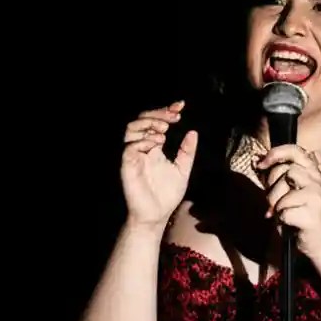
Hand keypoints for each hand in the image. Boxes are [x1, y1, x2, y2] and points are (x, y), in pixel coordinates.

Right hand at [120, 100, 198, 231]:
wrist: (157, 215)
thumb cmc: (167, 194)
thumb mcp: (183, 169)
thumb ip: (187, 152)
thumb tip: (193, 132)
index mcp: (154, 146)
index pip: (156, 121)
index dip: (166, 110)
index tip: (181, 105)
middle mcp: (141, 147)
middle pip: (142, 119)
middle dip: (158, 113)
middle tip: (174, 116)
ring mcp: (133, 155)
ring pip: (131, 128)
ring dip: (148, 124)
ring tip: (165, 129)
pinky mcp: (127, 165)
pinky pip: (129, 147)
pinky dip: (143, 141)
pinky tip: (157, 143)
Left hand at [258, 145, 320, 256]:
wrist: (320, 242)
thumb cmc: (300, 215)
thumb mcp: (287, 191)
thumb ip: (275, 177)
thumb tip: (256, 161)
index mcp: (312, 172)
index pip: (294, 151)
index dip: (276, 154)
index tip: (262, 164)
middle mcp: (317, 180)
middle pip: (284, 172)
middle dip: (272, 189)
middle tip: (275, 203)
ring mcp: (317, 196)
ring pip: (283, 191)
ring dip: (276, 204)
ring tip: (283, 213)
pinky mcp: (313, 214)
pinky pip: (284, 211)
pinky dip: (281, 219)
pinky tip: (290, 224)